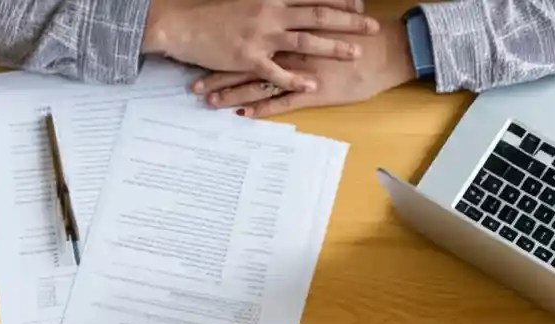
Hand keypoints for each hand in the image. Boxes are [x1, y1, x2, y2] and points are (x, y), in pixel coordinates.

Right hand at [143, 0, 379, 92]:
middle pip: (317, 16)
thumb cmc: (213, 12)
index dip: (338, 0)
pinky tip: (313, 84)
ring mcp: (260, 37)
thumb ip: (270, 2)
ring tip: (355, 53)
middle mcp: (270, 14)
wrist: (182, 25)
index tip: (359, 3)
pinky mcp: (247, 58)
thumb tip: (290, 6)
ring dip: (332, 47)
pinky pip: (276, 71)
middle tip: (372, 26)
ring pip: (304, 42)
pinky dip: (296, 78)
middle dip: (348, 21)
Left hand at [192, 21, 415, 117]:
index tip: (204, 56)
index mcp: (292, 32)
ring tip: (210, 103)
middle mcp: (289, 51)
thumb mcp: (329, 19)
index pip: (251, 42)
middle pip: (246, 64)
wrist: (387, 49)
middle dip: (219, 75)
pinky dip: (262, 109)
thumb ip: (306, 21)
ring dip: (232, 94)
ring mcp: (300, 73)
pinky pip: (282, 102)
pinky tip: (244, 115)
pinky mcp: (314, 92)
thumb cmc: (360, 33)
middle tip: (195, 86)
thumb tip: (288, 21)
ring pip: (257, 84)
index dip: (225, 51)